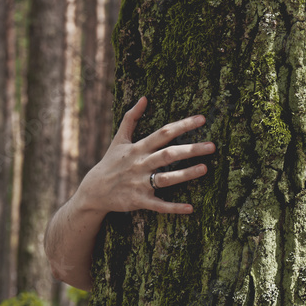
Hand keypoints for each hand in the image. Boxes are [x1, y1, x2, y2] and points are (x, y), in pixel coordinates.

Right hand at [73, 96, 215, 215]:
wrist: (93, 191)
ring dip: (185, 174)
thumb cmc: (110, 163)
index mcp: (138, 148)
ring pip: (166, 178)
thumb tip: (144, 98)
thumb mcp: (119, 139)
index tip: (202, 119)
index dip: (183, 125)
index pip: (163, 133)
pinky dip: (173, 207)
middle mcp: (140, 164)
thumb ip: (131, 118)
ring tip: (205, 168)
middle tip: (212, 146)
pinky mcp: (139, 200)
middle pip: (168, 154)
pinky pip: (159, 205)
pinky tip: (190, 208)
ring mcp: (140, 183)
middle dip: (190, 150)